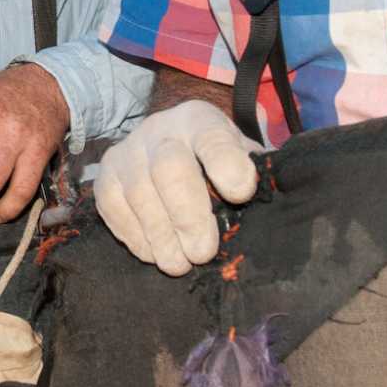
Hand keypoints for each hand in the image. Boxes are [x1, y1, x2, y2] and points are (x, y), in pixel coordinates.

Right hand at [93, 98, 263, 274]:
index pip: (213, 137)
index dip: (227, 164)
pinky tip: (154, 253)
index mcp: (201, 121)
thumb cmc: (215, 166)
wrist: (169, 149)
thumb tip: (281, 200)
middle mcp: (160, 128)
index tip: (241, 193)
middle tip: (203, 253)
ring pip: (139, 193)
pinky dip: (135, 236)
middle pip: (169, 168)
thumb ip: (257, 175)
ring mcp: (128, 151)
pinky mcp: (105, 176)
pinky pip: (113, 207)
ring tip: (179, 264)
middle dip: (187, 216)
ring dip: (161, 236)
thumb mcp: (241, 160)